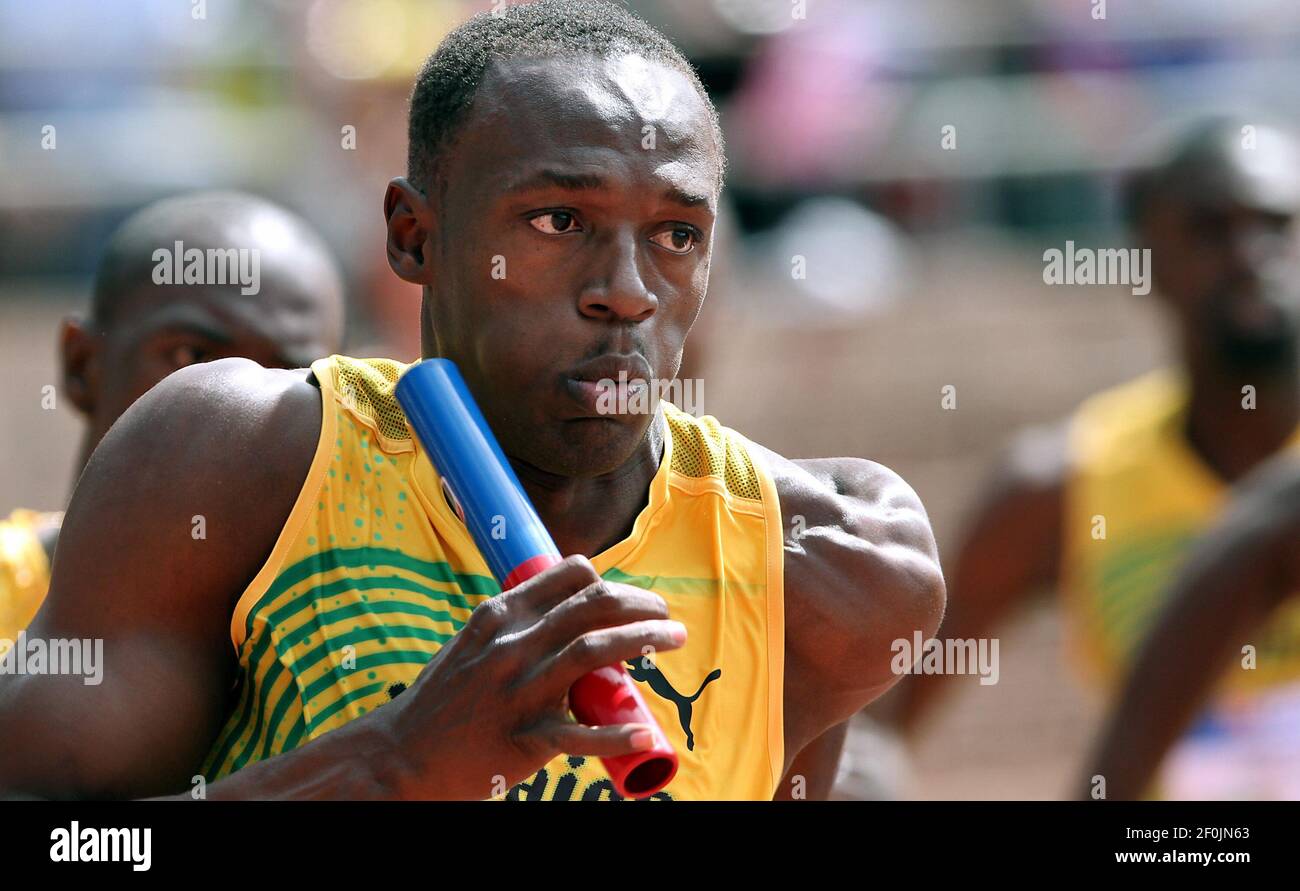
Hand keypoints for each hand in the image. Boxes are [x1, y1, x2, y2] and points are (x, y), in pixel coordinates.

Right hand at [378, 554, 684, 798]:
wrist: (402, 755)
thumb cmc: (442, 700)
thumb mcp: (471, 646)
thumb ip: (514, 628)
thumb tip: (567, 616)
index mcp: (500, 617)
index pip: (568, 576)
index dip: (609, 581)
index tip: (629, 597)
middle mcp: (512, 646)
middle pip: (592, 606)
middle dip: (640, 603)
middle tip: (666, 615)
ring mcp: (518, 692)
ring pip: (593, 652)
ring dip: (644, 639)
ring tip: (675, 638)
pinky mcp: (524, 740)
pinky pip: (578, 735)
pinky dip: (615, 734)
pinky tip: (644, 733)